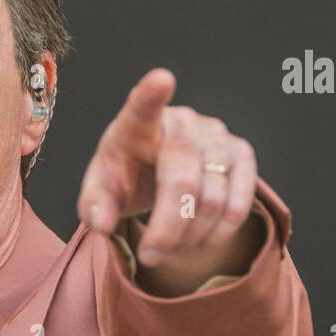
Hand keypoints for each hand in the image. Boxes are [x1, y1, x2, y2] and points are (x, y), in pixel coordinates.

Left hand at [76, 68, 260, 284]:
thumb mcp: (100, 193)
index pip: (144, 106)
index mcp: (136, 124)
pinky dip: (217, 234)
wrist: (154, 175)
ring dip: (190, 238)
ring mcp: (216, 135)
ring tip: (169, 250)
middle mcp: (181, 122)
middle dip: (167, 229)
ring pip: (213, 199)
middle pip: (182, 179)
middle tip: (150, 255)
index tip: (161, 79)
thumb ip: (93, 207)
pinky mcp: (242, 154)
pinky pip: (239, 205)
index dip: (152, 94)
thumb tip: (101, 223)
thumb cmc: (124, 178)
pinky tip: (197, 242)